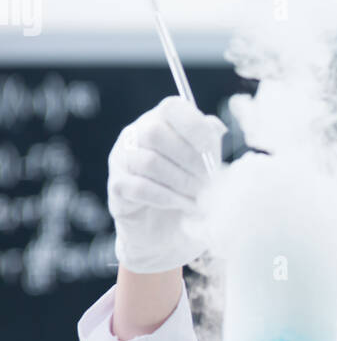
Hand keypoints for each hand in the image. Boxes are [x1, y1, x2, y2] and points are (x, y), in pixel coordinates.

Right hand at [107, 96, 225, 272]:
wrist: (171, 232)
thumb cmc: (190, 189)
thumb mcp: (208, 161)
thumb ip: (210, 140)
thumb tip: (217, 127)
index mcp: (161, 120)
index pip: (172, 107)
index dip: (194, 127)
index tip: (212, 151)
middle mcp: (136, 134)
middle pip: (155, 132)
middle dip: (188, 159)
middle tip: (208, 180)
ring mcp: (121, 159)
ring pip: (148, 161)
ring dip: (180, 181)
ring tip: (199, 196)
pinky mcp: (116, 187)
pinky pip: (139, 188)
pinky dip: (167, 198)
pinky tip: (185, 206)